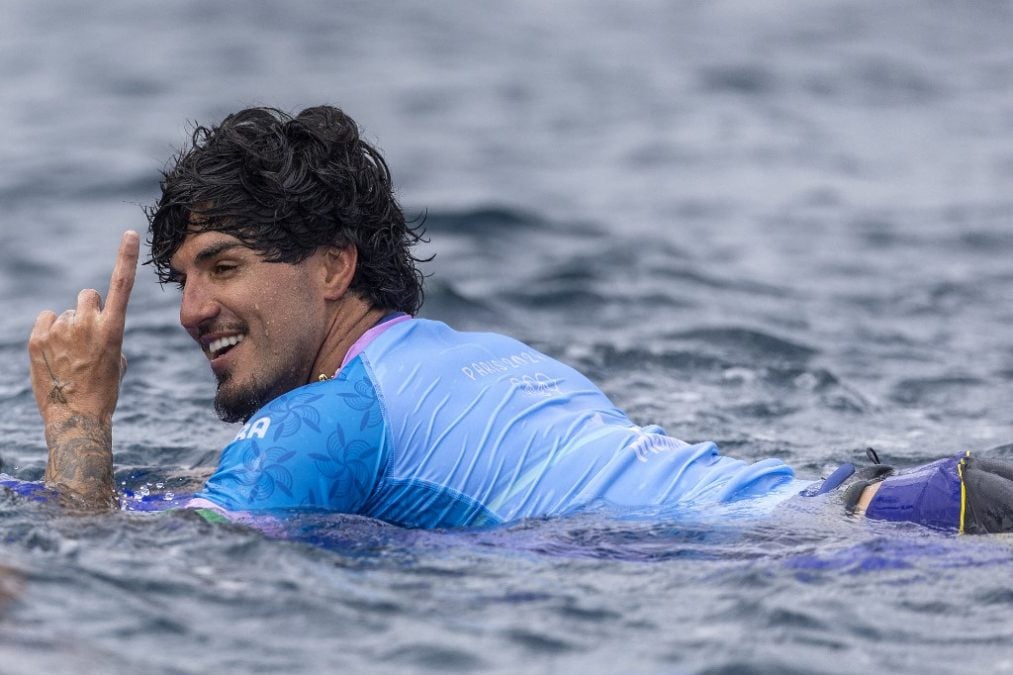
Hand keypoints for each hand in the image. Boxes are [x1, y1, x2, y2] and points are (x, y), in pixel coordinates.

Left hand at [29, 231, 138, 423]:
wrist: (76, 418)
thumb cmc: (104, 390)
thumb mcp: (117, 361)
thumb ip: (109, 333)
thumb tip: (94, 325)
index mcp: (114, 329)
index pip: (121, 284)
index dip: (126, 256)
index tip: (131, 233)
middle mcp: (87, 323)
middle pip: (87, 295)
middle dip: (87, 309)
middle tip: (86, 336)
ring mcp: (60, 330)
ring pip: (66, 313)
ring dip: (68, 327)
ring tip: (69, 356)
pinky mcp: (38, 337)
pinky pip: (46, 320)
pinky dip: (50, 332)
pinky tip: (54, 354)